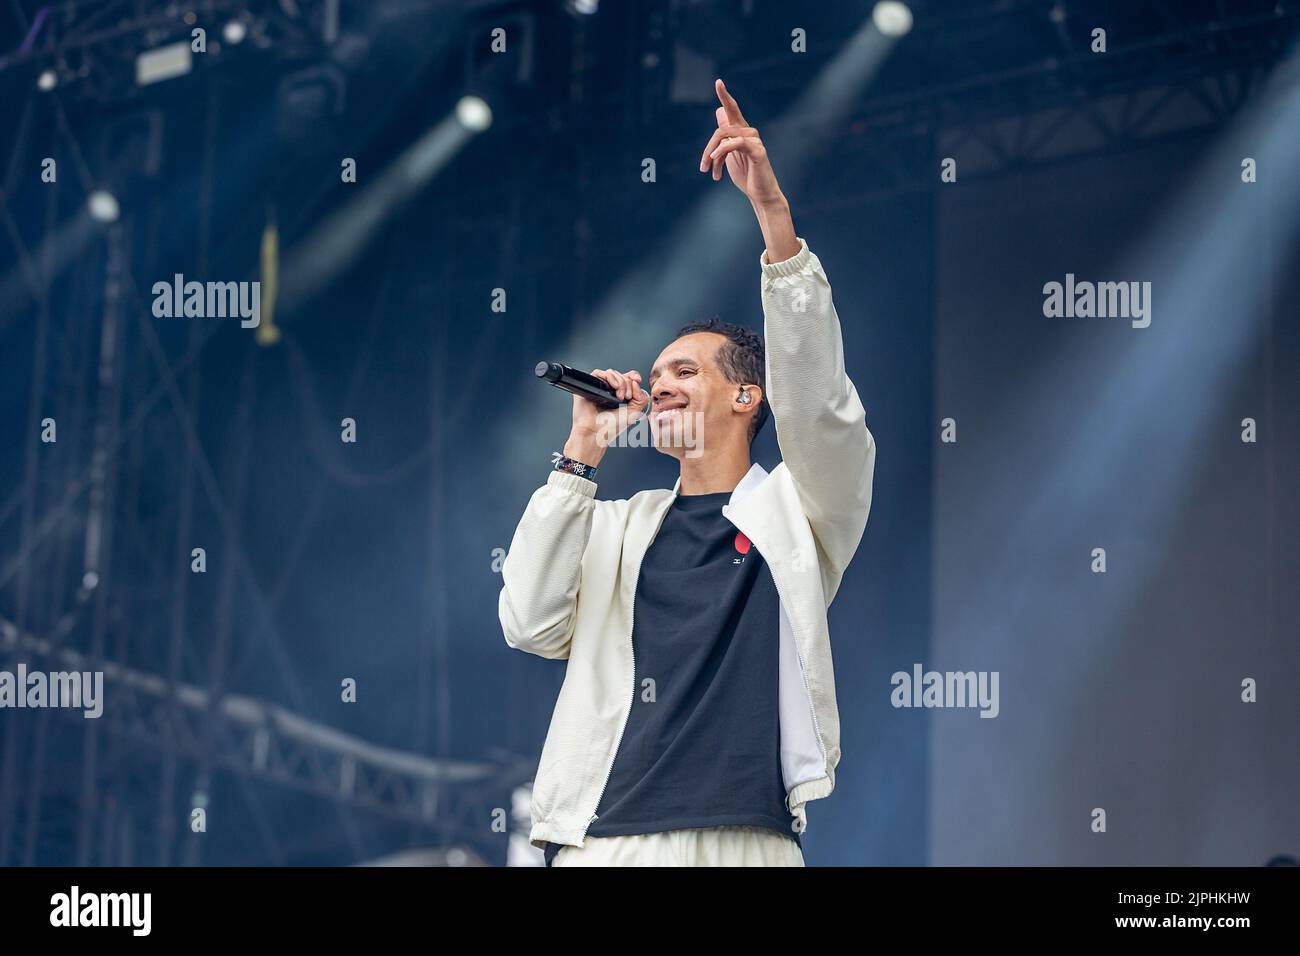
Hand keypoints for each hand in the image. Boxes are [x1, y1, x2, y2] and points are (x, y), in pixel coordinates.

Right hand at [568, 368, 649, 461]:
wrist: (596, 432)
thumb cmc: (611, 426)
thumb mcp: (634, 413)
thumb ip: (641, 398)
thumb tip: (635, 382)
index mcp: (620, 394)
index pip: (628, 378)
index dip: (634, 376)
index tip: (637, 380)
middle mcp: (610, 390)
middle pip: (622, 375)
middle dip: (627, 384)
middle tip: (626, 397)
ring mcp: (599, 387)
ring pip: (612, 373)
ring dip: (620, 382)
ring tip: (619, 397)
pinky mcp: (589, 385)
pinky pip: (599, 373)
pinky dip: (609, 377)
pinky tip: (614, 387)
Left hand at [698, 78, 783, 205]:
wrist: (760, 194)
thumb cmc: (746, 175)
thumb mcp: (729, 154)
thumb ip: (725, 135)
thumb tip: (719, 112)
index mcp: (741, 131)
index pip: (732, 109)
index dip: (725, 96)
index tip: (718, 82)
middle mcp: (749, 131)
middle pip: (721, 127)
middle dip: (708, 148)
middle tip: (702, 168)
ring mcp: (754, 140)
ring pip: (724, 136)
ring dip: (713, 156)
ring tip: (711, 173)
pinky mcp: (758, 150)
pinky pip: (735, 143)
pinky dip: (721, 151)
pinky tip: (714, 161)